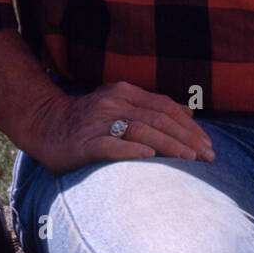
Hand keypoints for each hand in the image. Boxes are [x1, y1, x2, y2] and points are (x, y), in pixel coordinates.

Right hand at [23, 80, 215, 176]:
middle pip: (158, 119)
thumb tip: (189, 112)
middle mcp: (113, 102)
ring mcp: (98, 121)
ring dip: (169, 145)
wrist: (45, 124)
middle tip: (208, 157)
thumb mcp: (121, 106)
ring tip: (189, 160)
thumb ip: (153, 107)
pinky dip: (132, 150)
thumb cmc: (89, 120)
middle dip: (187, 139)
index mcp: (124, 92)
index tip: (209, 145)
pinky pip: (111, 145)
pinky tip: (150, 158)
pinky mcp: (84, 142)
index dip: (190, 126)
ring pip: (141, 130)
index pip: (165, 107)